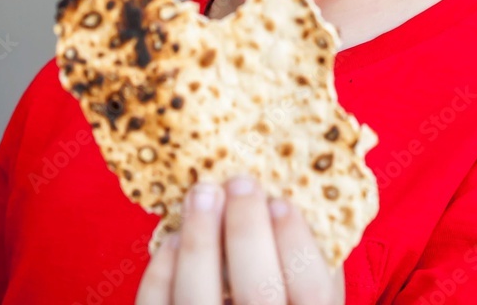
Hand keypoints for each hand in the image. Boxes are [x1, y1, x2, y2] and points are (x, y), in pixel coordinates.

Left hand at [135, 174, 344, 304]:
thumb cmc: (281, 300)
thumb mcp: (308, 289)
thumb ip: (312, 255)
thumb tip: (301, 190)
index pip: (312, 291)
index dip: (297, 243)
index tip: (281, 202)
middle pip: (257, 292)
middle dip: (246, 229)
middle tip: (239, 183)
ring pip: (198, 298)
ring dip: (200, 238)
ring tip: (203, 193)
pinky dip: (164, 269)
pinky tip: (175, 238)